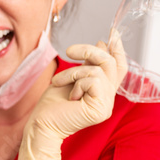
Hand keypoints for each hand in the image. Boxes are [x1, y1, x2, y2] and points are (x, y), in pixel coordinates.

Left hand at [12, 32, 127, 159]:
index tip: (113, 34)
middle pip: (111, 63)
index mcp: (102, 91)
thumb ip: (89, 65)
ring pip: (99, 70)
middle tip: (70, 51)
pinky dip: (76, 83)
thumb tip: (102, 45)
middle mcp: (108, 98)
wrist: (41, 124)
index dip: (118, 50)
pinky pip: (94, 80)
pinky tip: (69, 96)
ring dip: (74, 71)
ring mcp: (106, 105)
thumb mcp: (72, 77)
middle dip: (89, 51)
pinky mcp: (101, 109)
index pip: (118, 68)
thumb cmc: (52, 105)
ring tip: (59, 82)